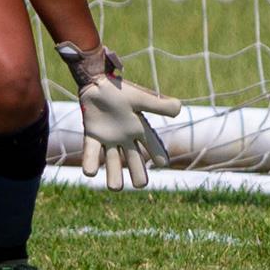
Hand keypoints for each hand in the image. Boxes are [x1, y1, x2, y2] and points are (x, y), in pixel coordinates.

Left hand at [56, 43, 180, 189]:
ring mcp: (108, 137)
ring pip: (113, 161)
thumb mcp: (141, 98)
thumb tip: (180, 108)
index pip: (152, 145)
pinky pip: (91, 151)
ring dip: (114, 174)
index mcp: (139, 127)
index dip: (159, 154)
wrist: (96, 81)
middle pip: (134, 159)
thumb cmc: (119, 88)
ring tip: (114, 188)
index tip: (164, 164)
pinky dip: (90, 162)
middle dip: (138, 172)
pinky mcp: (93, 134)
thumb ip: (159, 105)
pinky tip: (90, 173)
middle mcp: (125, 136)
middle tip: (140, 185)